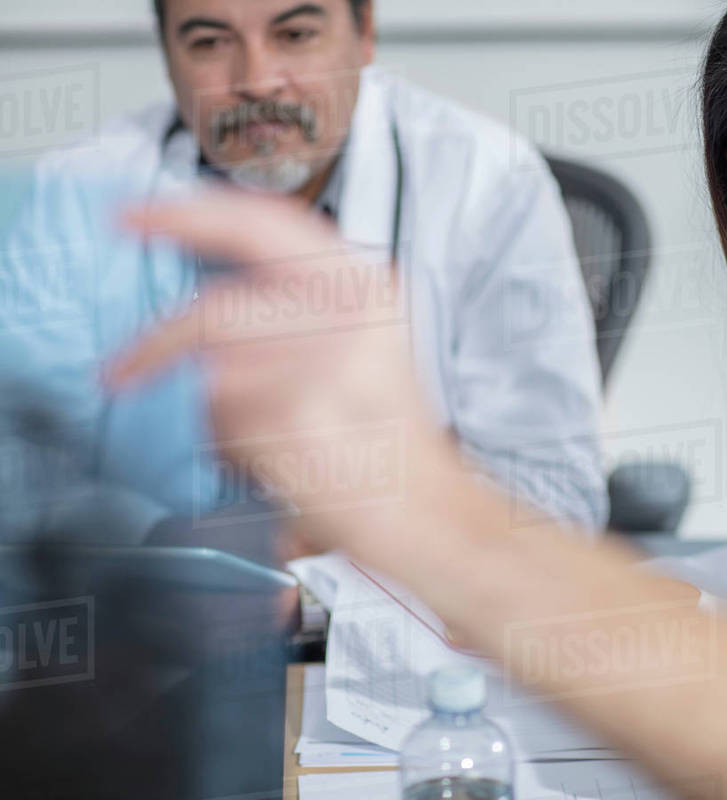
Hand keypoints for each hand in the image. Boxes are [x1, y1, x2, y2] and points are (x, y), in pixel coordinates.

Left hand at [106, 189, 449, 555]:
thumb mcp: (362, 342)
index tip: (137, 217)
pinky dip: (231, 444)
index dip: (189, 213)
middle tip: (121, 368)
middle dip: (156, 342)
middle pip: (217, 307)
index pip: (262, 222)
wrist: (425, 508)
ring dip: (217, 410)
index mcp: (362, 283)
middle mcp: (345, 311)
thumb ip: (294, 303)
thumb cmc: (387, 435)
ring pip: (212, 369)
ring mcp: (318, 360)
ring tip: (251, 440)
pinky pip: (221, 421)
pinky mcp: (292, 413)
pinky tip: (279, 458)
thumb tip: (202, 291)